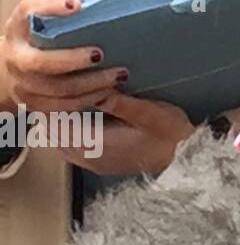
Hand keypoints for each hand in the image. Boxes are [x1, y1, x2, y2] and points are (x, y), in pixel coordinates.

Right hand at [2, 0, 122, 114]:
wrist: (7, 69)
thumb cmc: (33, 36)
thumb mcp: (38, 16)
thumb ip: (61, 7)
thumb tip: (88, 0)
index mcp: (19, 28)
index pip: (30, 11)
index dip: (52, 8)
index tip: (76, 5)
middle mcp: (17, 58)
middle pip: (42, 63)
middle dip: (74, 59)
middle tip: (102, 54)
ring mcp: (24, 85)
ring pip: (58, 90)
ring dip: (92, 84)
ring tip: (119, 76)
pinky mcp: (35, 105)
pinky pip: (64, 107)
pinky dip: (89, 99)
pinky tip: (109, 91)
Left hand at [59, 92, 194, 175]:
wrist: (184, 159)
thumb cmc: (170, 135)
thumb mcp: (148, 112)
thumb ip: (118, 102)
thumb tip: (94, 86)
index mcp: (93, 144)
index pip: (54, 122)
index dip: (50, 101)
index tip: (54, 82)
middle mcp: (85, 156)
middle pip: (50, 132)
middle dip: (50, 110)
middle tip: (57, 84)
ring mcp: (90, 162)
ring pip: (57, 140)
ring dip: (58, 121)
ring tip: (66, 97)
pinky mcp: (97, 162)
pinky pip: (68, 146)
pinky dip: (67, 131)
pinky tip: (78, 115)